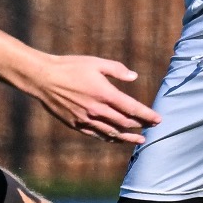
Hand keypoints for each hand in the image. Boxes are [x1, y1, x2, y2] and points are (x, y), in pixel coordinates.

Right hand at [18, 54, 158, 143]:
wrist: (43, 78)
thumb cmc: (70, 67)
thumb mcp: (96, 62)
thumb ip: (117, 70)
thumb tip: (134, 76)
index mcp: (104, 93)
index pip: (132, 108)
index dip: (147, 115)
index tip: (158, 119)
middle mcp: (97, 110)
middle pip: (124, 123)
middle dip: (141, 126)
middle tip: (152, 127)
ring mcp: (86, 120)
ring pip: (112, 133)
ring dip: (128, 137)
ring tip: (140, 140)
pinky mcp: (76, 124)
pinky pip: (97, 135)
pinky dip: (110, 138)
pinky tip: (117, 139)